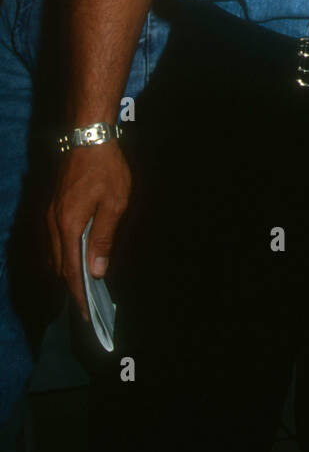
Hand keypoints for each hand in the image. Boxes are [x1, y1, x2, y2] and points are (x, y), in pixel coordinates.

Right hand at [47, 142, 129, 320]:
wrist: (88, 136)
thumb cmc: (106, 169)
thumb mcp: (114, 205)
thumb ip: (103, 239)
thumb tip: (96, 272)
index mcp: (68, 226)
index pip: (71, 270)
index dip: (78, 293)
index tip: (86, 314)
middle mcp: (53, 223)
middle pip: (60, 265)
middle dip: (71, 286)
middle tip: (86, 306)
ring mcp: (51, 214)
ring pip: (55, 252)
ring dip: (67, 270)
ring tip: (83, 286)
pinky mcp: (54, 206)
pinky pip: (55, 239)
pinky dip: (64, 254)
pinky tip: (76, 257)